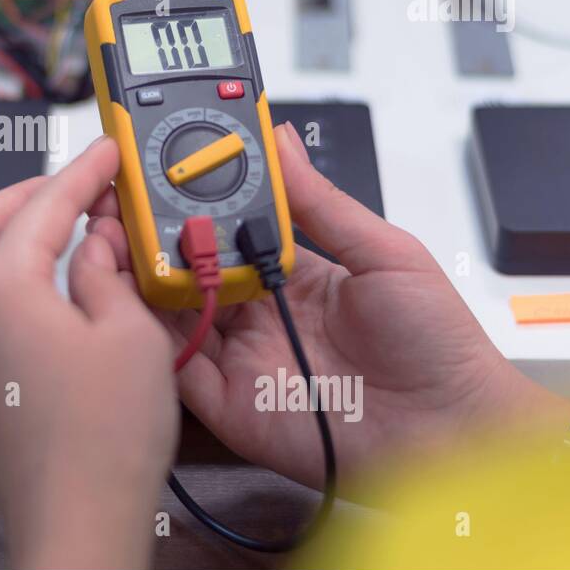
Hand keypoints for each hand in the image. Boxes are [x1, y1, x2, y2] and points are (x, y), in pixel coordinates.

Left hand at [0, 138, 178, 568]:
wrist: (76, 519)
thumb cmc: (103, 440)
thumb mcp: (129, 332)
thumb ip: (106, 270)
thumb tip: (95, 239)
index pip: (42, 207)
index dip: (81, 173)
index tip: (105, 153)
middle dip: (27, 194)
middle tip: (76, 185)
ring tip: (45, 228)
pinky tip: (19, 284)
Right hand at [88, 122, 569, 495]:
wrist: (450, 429)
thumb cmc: (436, 344)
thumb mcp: (385, 253)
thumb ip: (322, 202)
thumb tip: (281, 140)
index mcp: (292, 276)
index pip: (227, 230)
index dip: (195, 201)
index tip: (166, 167)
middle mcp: (258, 315)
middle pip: (191, 268)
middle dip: (156, 235)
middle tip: (127, 201)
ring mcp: (240, 359)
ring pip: (171, 312)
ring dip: (143, 278)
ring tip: (119, 239)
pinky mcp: (228, 403)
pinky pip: (177, 366)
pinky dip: (150, 336)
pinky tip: (135, 301)